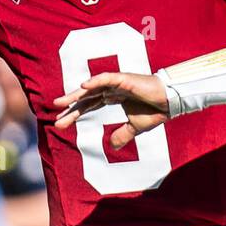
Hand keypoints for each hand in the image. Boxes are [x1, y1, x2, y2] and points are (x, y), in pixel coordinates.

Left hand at [53, 71, 168, 149]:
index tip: (60, 122)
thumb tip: (112, 146)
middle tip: (55, 116)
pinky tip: (83, 86)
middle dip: (71, 107)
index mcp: (112, 98)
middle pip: (86, 98)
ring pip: (92, 88)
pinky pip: (107, 78)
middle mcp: (111, 89)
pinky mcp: (125, 79)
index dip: (74, 113)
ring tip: (61, 102)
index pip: (88, 106)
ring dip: (76, 94)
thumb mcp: (135, 128)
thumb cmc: (154, 110)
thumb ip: (122, 135)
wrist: (170, 102)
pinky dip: (95, 81)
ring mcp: (117, 83)